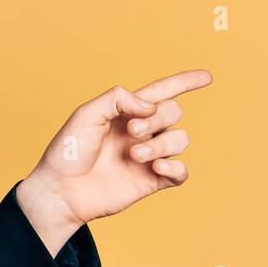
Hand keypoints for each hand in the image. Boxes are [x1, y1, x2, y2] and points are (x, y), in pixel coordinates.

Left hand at [17, 69, 212, 251]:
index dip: (184, 82)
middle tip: (131, 131)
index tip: (207, 76)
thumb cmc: (68, 151)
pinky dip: (175, 167)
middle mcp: (140, 132)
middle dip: (157, 118)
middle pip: (173, 112)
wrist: (61, 190)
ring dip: (161, 144)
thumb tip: (150, 106)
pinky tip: (156, 168)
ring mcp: (148, 156)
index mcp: (125, 112)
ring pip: (180, 139)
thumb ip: (118, 99)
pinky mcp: (152, 180)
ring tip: (134, 155)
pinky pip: (181, 171)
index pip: (161, 92)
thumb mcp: (86, 115)